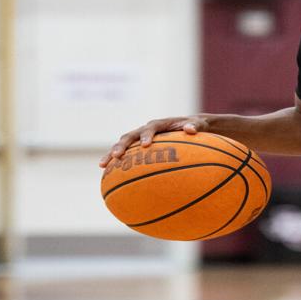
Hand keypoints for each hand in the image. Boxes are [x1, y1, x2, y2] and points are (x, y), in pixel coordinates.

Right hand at [99, 115, 213, 168]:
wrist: (188, 126)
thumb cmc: (194, 126)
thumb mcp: (198, 125)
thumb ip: (193, 126)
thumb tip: (191, 129)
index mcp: (159, 124)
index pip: (150, 128)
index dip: (147, 135)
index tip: (145, 145)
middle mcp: (145, 130)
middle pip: (130, 136)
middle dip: (122, 145)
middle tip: (117, 156)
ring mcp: (139, 138)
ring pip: (122, 145)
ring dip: (112, 153)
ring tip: (102, 165)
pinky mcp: (137, 147)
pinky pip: (125, 154)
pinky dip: (116, 162)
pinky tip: (107, 174)